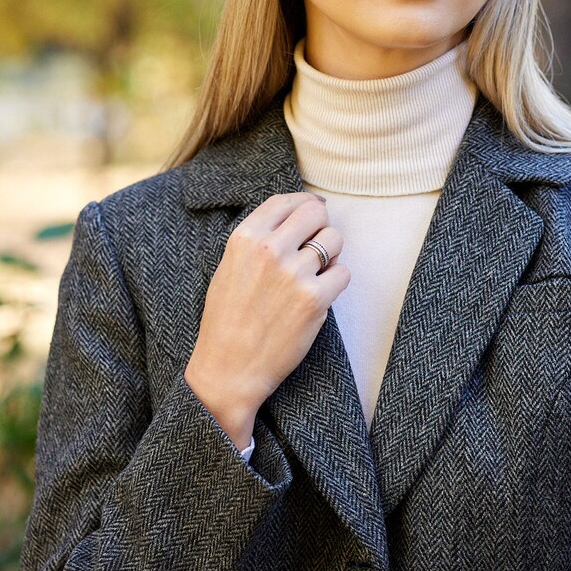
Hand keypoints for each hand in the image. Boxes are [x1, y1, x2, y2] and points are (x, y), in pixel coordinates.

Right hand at [183, 192, 348, 448]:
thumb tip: (296, 215)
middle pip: (315, 212)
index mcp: (244, 239)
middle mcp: (269, 250)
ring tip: (315, 274)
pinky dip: (336, 282)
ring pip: (334, 240)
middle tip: (317, 243)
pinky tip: (320, 294)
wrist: (229, 369)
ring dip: (330, 254)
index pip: (285, 201)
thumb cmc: (227, 320)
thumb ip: (258, 239)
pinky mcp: (314, 300)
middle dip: (320, 225)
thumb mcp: (229, 267)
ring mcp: (294, 274)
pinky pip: (343, 273)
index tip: (313, 209)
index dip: (304, 203)